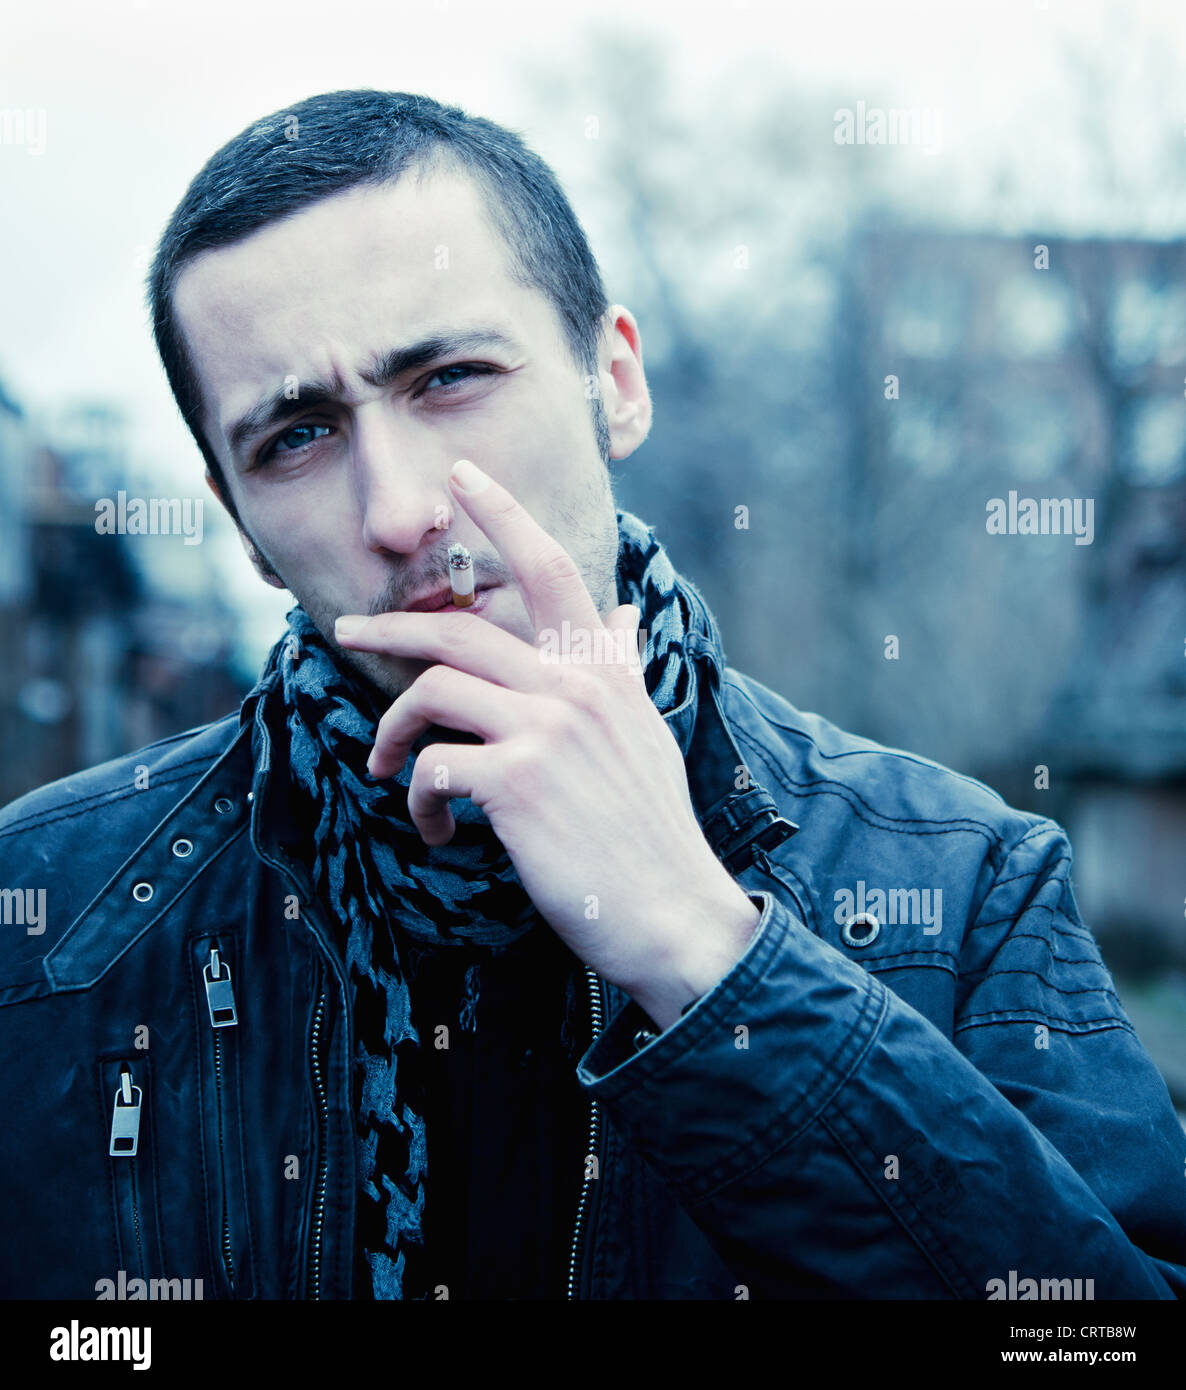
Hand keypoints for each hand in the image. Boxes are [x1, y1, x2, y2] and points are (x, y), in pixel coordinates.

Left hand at [335, 459, 759, 1028]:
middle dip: (391, 626)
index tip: (463, 476)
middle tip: (347, 628)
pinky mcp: (518, 781)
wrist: (673, 913)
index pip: (552, 570)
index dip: (504, 512)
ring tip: (386, 769)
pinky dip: (419, 801)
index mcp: (604, 673)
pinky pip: (432, 768)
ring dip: (392, 732)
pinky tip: (439, 832)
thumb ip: (623, 669)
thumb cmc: (650, 831)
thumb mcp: (645, 735)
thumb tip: (622, 614)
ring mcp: (547, 728)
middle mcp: (577, 686)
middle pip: (459, 626)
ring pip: (431, 691)